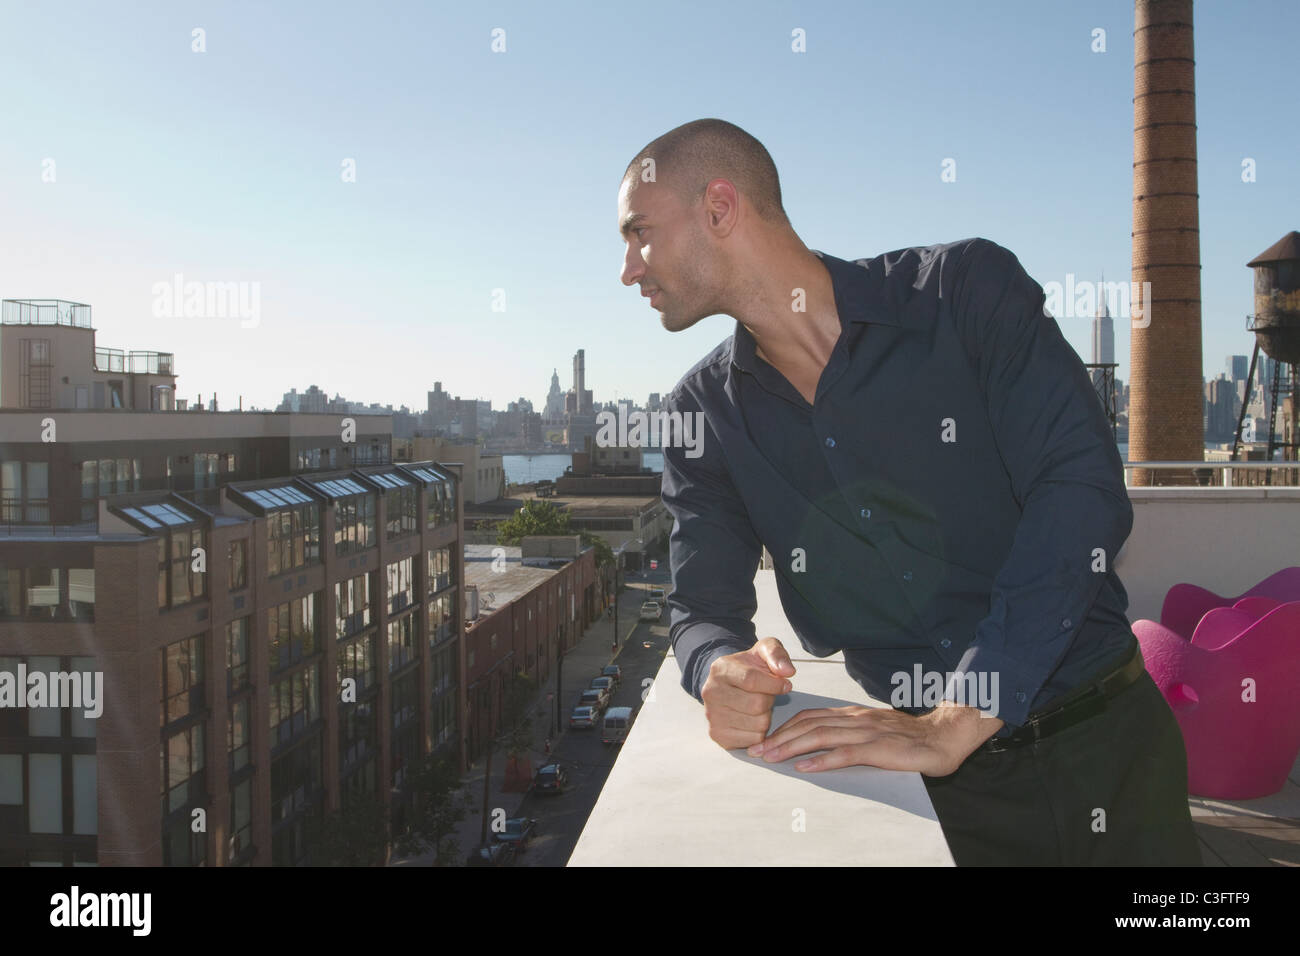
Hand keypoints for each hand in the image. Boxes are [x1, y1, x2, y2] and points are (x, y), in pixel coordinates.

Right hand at [700, 637, 795, 748]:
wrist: (729, 683)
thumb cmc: (750, 668)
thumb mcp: (763, 651)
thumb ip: (777, 654)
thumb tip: (787, 671)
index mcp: (720, 669)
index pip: (751, 680)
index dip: (774, 684)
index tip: (785, 685)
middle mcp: (711, 692)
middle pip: (756, 705)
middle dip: (770, 700)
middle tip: (766, 695)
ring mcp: (712, 715)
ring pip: (758, 724)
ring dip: (766, 716)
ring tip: (758, 706)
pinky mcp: (718, 734)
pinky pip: (753, 740)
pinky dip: (759, 732)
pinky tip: (753, 719)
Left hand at [746, 700, 1004, 776]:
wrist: (946, 736)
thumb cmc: (910, 738)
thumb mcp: (874, 730)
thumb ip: (851, 733)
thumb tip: (823, 744)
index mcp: (853, 714)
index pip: (811, 716)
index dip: (785, 727)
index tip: (764, 739)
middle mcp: (856, 719)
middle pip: (809, 725)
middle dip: (779, 738)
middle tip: (756, 751)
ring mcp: (867, 732)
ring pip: (821, 736)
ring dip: (792, 748)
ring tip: (771, 757)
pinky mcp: (880, 748)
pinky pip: (846, 753)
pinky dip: (822, 760)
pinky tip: (805, 767)